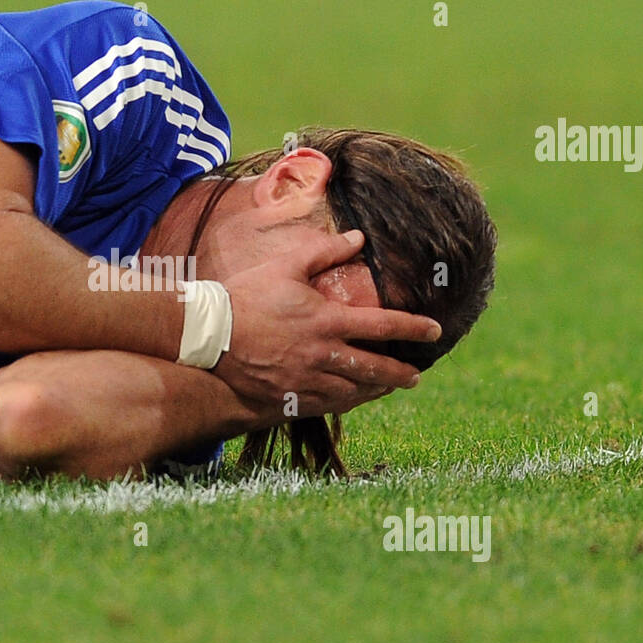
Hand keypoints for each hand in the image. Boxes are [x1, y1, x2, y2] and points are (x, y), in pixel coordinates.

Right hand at [212, 230, 440, 414]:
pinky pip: (328, 405)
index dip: (413, 327)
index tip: (434, 329)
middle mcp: (322, 354)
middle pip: (375, 368)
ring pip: (354, 391)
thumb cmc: (246, 295)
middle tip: (416, 375)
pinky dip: (347, 401)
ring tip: (390, 386)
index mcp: (326, 320)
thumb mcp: (286, 265)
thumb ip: (325, 251)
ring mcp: (306, 379)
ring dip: (377, 389)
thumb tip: (359, 238)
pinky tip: (353, 398)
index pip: (382, 325)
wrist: (209, 334)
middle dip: (401, 372)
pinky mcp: (289, 397)